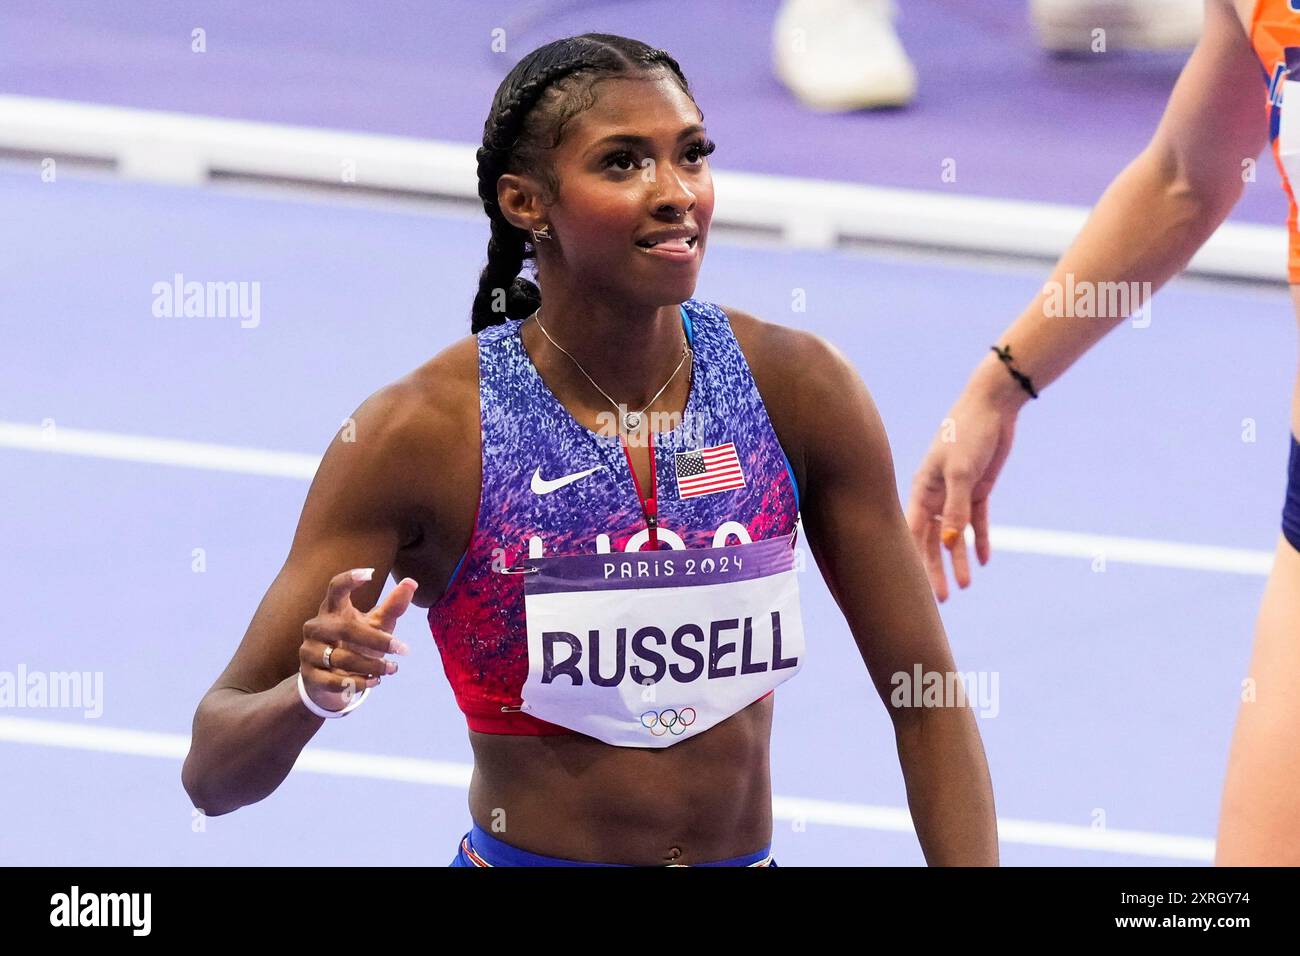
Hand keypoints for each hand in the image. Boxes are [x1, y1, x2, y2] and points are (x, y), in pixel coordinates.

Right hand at [299, 569, 415, 712]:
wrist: (330, 679)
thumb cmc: (357, 644)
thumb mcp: (376, 625)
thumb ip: (393, 607)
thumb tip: (412, 582)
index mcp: (332, 609)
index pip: (335, 588)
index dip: (349, 579)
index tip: (370, 573)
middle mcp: (316, 627)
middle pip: (346, 628)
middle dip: (377, 640)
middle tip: (403, 649)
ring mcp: (309, 651)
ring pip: (342, 658)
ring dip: (373, 666)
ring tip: (393, 668)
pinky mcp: (308, 675)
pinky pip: (334, 681)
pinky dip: (359, 683)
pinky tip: (375, 681)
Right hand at [906, 391, 1017, 601]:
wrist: (994, 406)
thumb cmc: (968, 432)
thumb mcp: (960, 472)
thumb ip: (955, 508)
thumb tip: (948, 543)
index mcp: (922, 488)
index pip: (913, 531)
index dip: (913, 559)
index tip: (914, 586)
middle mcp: (935, 494)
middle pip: (932, 539)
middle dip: (935, 568)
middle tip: (941, 599)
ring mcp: (957, 492)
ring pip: (955, 534)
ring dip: (958, 559)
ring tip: (965, 586)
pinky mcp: (978, 489)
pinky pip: (977, 521)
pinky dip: (979, 540)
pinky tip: (982, 560)